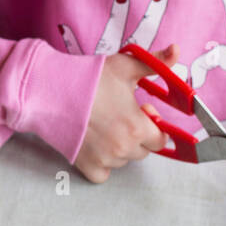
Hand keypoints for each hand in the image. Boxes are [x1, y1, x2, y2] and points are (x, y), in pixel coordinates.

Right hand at [75, 44, 179, 182]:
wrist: (49, 91)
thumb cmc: (86, 78)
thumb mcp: (124, 65)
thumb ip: (155, 62)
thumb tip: (176, 51)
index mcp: (138, 127)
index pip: (161, 139)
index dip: (153, 124)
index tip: (140, 111)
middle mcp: (124, 148)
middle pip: (143, 150)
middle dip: (137, 135)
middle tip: (119, 116)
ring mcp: (105, 159)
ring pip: (123, 161)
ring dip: (119, 148)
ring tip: (104, 126)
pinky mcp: (87, 166)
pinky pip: (104, 174)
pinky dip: (102, 164)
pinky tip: (95, 145)